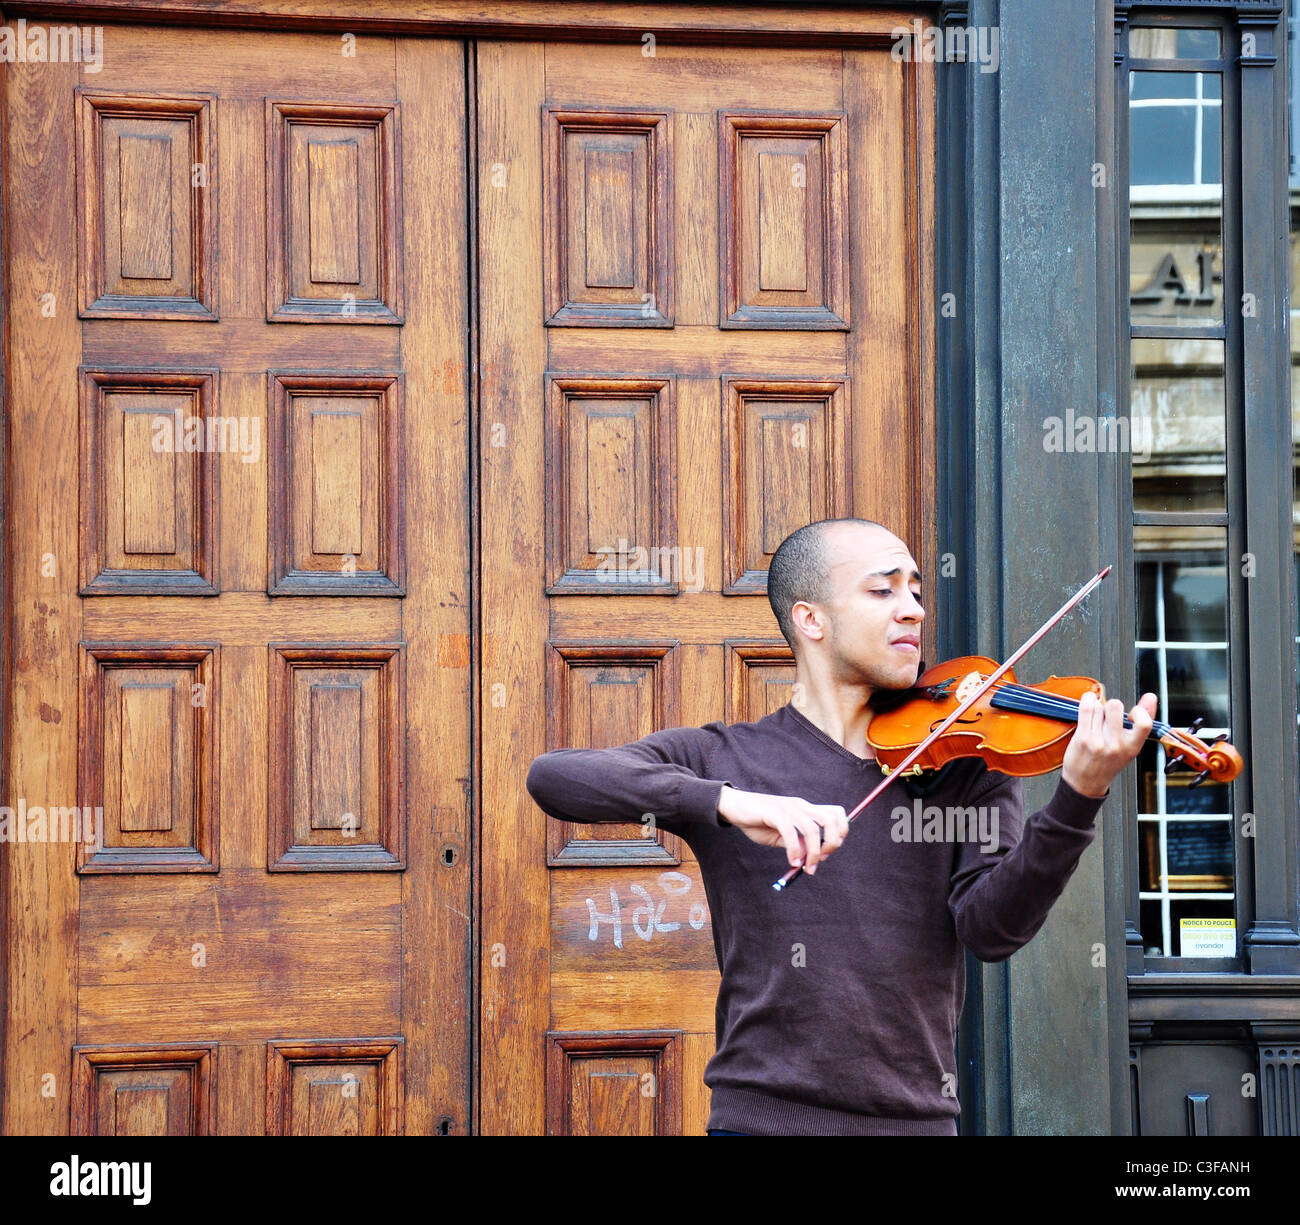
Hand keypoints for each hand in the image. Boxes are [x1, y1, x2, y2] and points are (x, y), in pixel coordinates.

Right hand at [716, 786, 848, 873]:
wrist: (733, 807)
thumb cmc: (758, 821)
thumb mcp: (781, 835)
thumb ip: (797, 843)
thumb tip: (811, 857)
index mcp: (805, 809)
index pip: (836, 814)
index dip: (840, 833)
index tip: (828, 852)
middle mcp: (801, 806)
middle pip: (831, 820)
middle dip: (833, 843)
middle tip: (821, 860)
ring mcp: (788, 808)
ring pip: (813, 829)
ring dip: (813, 853)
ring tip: (807, 867)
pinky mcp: (775, 812)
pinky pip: (791, 833)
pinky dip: (795, 850)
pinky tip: (792, 861)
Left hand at [1060, 690, 1156, 798]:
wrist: (1085, 783)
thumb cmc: (1108, 763)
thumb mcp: (1129, 747)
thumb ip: (1141, 721)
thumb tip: (1151, 696)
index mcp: (1133, 747)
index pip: (1144, 723)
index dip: (1140, 711)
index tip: (1132, 713)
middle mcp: (1117, 745)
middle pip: (1115, 706)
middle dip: (1111, 706)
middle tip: (1107, 716)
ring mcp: (1099, 742)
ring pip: (1099, 706)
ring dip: (1096, 706)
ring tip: (1096, 716)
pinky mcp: (1083, 739)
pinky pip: (1086, 709)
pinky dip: (1087, 700)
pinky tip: (1088, 703)